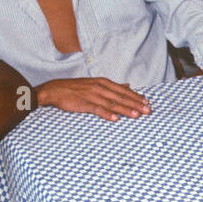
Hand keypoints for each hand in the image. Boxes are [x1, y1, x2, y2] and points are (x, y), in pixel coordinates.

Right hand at [36, 77, 150, 121]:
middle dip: (136, 104)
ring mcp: (92, 95)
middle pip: (121, 97)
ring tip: (137, 115)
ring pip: (112, 103)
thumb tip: (128, 85)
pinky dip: (107, 114)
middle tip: (148, 111)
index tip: (147, 102)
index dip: (136, 96)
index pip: (123, 90)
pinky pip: (97, 109)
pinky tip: (116, 119)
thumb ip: (113, 86)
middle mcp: (99, 87)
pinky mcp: (83, 103)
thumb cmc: (76, 88)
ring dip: (125, 109)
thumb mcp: (96, 83)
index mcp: (103, 82)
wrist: (54, 90)